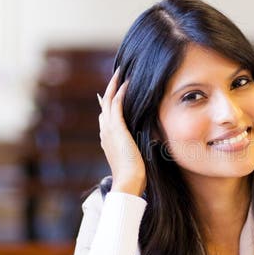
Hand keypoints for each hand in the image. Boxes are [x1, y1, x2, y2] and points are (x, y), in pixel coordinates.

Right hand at [98, 69, 145, 195]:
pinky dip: (121, 93)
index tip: (118, 90)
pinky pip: (117, 105)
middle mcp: (105, 131)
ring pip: (109, 100)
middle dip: (111, 88)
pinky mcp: (117, 129)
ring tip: (121, 72)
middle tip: (118, 74)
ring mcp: (109, 130)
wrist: (129, 182)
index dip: (111, 101)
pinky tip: (127, 83)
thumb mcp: (135, 157)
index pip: (107, 115)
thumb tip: (147, 140)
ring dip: (115, 85)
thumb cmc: (135, 174)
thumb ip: (136, 146)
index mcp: (108, 138)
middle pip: (105, 104)